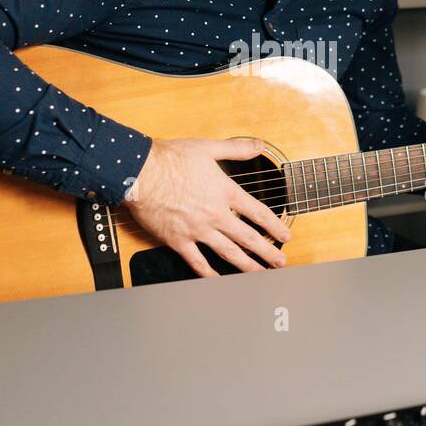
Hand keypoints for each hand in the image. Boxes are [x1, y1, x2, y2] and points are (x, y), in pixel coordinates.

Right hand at [123, 137, 291, 276]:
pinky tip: (219, 280)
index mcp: (224, 192)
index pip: (258, 213)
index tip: (285, 235)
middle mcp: (215, 214)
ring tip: (260, 274)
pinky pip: (198, 262)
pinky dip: (210, 274)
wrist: (140, 172)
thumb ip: (236, 148)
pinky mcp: (179, 241)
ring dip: (247, 266)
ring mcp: (198, 230)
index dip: (275, 225)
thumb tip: (259, 145)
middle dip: (267, 252)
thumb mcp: (208, 147)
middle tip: (280, 262)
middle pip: (248, 238)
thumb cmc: (170, 159)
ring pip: (228, 253)